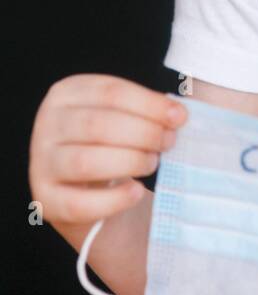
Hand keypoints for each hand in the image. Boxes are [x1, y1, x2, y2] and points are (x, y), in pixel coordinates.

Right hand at [29, 75, 187, 229]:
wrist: (93, 191)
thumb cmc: (114, 144)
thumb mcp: (124, 115)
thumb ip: (149, 108)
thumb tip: (177, 112)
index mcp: (67, 93)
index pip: (110, 92)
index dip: (149, 104)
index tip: (179, 116)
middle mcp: (47, 124)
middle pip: (97, 125)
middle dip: (143, 133)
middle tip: (169, 142)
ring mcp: (42, 163)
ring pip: (86, 161)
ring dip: (130, 162)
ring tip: (153, 163)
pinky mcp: (46, 200)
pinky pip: (79, 203)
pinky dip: (114, 200)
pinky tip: (137, 192)